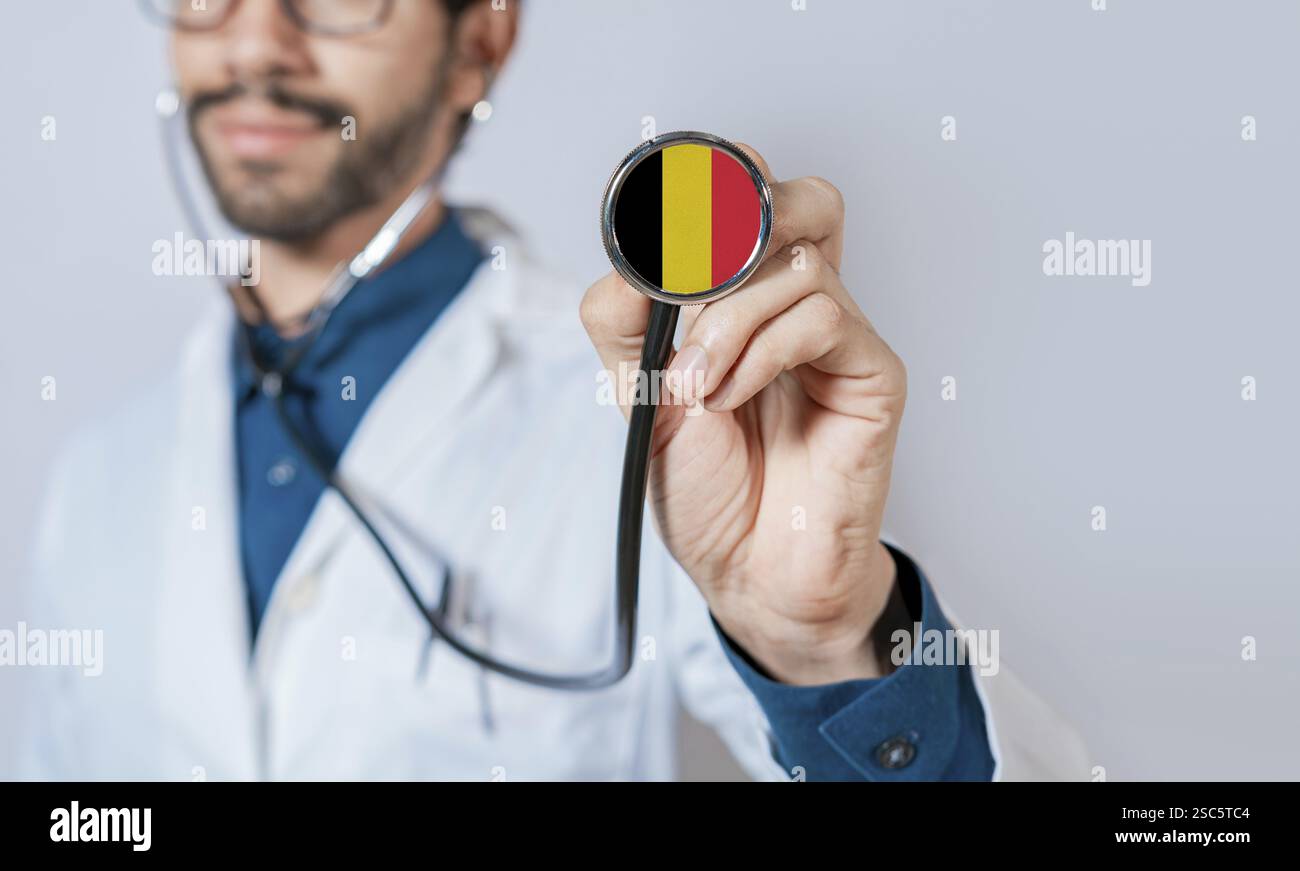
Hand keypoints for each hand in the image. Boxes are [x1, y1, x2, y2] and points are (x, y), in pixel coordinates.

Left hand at [581, 145, 907, 684]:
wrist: (748, 574)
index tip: (665, 222)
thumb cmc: (708, 491)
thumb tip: (626, 262)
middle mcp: (798, 310)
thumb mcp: (639, 398)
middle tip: (691, 282)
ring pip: (800, 263)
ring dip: (729, 322)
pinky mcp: (873, 375)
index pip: (753, 206)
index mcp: (747, 304)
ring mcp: (841, 340)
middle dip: (744, 222)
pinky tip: (732, 398)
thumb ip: (625, 325)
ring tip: (697, 387)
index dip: (720, 189)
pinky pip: (823, 318)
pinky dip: (762, 351)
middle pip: (808, 202)